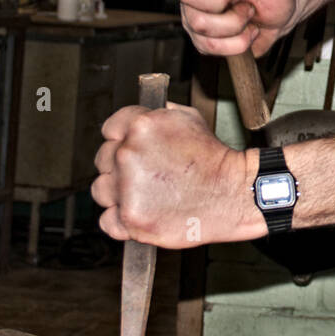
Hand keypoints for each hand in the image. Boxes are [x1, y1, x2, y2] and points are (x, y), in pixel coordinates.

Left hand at [91, 102, 259, 247]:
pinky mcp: (131, 217)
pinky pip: (107, 220)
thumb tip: (140, 116)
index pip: (109, 129)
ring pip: (101, 190)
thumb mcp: (189, 119)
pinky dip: (120, 220)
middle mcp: (128, 154)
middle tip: (147, 175)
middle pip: (102, 160)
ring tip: (147, 195)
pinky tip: (142, 212)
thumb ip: (157, 115)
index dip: (120, 139)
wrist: (233, 193)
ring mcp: (127, 187)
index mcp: (140, 126)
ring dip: (118, 193)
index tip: (130, 149)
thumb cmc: (214, 159)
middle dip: (120, 166)